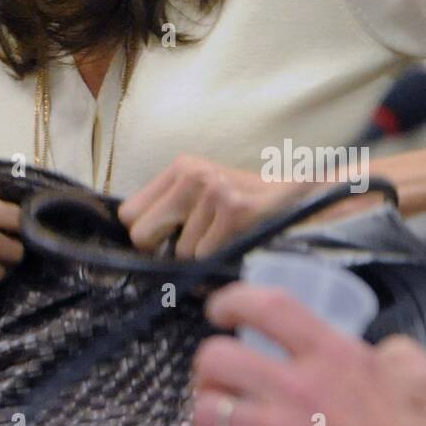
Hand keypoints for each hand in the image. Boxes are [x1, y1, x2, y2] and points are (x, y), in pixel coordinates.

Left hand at [118, 154, 294, 257]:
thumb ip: (170, 207)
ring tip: (224, 236)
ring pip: (180, 252)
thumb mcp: (202, 191)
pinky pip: (206, 256)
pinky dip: (219, 259)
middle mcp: (193, 174)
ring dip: (201, 255)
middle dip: (160, 249)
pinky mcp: (235, 209)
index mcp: (181, 167)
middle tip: (188, 245)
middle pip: (141, 233)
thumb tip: (135, 239)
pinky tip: (236, 241)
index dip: (144, 232)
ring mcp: (213, 190)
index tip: (161, 240)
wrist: (297, 199)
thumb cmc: (243, 202)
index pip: (128, 212)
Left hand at [191, 282, 425, 425]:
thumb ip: (401, 355)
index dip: (233, 300)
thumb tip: (385, 353)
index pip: (265, 306)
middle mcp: (294, 392)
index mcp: (332, 358)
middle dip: (211, 364)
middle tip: (222, 374)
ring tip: (225, 422)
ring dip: (211, 415)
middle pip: (215, 357)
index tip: (223, 309)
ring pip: (205, 412)